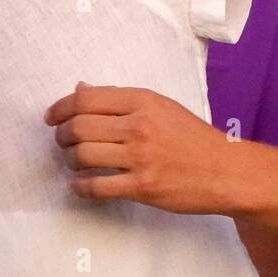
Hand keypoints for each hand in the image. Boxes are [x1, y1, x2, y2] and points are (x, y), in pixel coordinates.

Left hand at [44, 83, 233, 213]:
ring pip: (83, 155)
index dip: (61, 107)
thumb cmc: (192, 137)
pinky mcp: (143, 187)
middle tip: (62, 141)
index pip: (87, 98)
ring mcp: (140, 157)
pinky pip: (97, 187)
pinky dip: (80, 187)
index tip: (52, 117)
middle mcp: (140, 125)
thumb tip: (79, 89)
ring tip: (74, 162)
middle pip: (79, 126)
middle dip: (61, 136)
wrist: (225, 170)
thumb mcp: (161, 107)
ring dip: (69, 160)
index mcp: (143, 100)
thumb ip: (120, 99)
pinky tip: (80, 185)